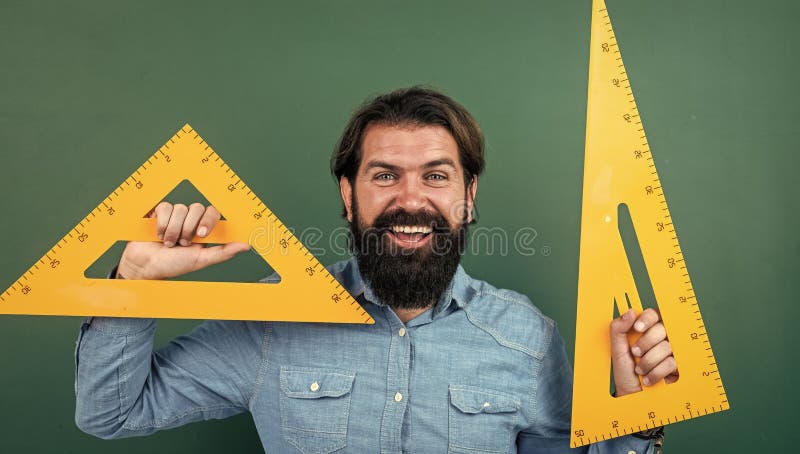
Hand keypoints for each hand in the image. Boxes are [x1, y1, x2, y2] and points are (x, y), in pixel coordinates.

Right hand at [117, 202, 249, 279]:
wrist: (145, 267)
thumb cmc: (173, 266)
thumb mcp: (201, 261)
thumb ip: (224, 252)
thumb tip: (246, 245)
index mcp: (203, 230)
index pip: (213, 212)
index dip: (208, 220)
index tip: (200, 234)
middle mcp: (190, 220)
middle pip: (197, 208)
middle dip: (188, 228)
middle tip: (181, 243)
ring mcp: (175, 216)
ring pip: (180, 208)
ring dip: (173, 229)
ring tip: (168, 243)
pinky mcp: (158, 213)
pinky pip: (165, 207)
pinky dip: (161, 224)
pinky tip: (158, 235)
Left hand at [609, 308, 678, 396]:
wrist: (630, 394)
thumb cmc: (624, 370)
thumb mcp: (616, 349)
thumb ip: (618, 328)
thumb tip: (630, 312)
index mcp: (646, 330)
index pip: (653, 314)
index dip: (647, 319)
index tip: (637, 328)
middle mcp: (661, 338)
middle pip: (661, 329)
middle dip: (645, 343)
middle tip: (635, 353)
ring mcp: (672, 352)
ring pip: (666, 347)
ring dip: (648, 361)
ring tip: (639, 370)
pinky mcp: (678, 367)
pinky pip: (671, 363)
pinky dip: (655, 373)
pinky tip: (648, 379)